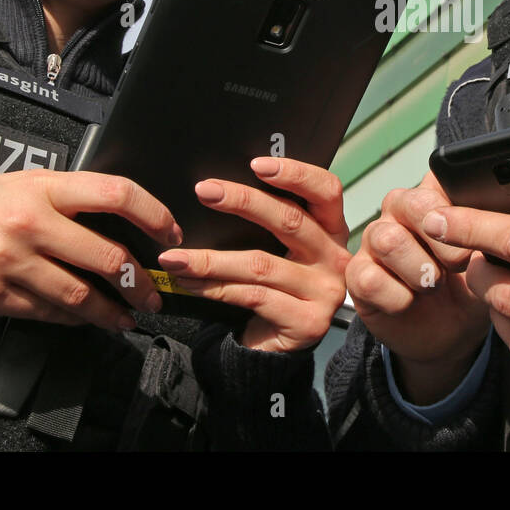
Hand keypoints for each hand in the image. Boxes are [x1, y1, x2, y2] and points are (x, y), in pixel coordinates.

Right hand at [0, 170, 181, 331]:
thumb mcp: (24, 184)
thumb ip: (70, 199)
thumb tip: (125, 222)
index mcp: (44, 186)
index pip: (116, 193)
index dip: (154, 214)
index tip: (171, 234)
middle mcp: (29, 222)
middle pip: (106, 256)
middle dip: (140, 282)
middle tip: (155, 294)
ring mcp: (11, 261)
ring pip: (80, 295)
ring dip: (112, 312)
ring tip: (128, 317)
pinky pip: (48, 312)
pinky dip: (73, 318)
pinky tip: (86, 319)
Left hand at [156, 157, 349, 353]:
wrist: (278, 346)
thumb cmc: (275, 286)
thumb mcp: (283, 249)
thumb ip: (272, 220)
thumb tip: (221, 185)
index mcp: (333, 229)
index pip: (327, 190)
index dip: (296, 173)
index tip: (256, 164)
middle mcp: (335, 258)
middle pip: (291, 220)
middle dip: (243, 201)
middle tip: (204, 191)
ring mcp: (325, 292)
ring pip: (261, 265)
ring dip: (211, 259)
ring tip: (174, 256)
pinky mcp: (307, 322)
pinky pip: (253, 297)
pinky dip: (215, 288)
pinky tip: (190, 282)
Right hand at [345, 171, 491, 403]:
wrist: (452, 331)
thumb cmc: (470, 283)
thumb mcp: (489, 258)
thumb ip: (489, 232)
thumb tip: (494, 218)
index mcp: (432, 196)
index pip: (438, 178)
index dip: (460, 212)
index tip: (478, 239)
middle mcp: (398, 210)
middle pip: (411, 202)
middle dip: (444, 242)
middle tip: (459, 266)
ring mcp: (374, 240)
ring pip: (388, 239)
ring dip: (420, 271)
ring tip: (433, 285)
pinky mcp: (357, 275)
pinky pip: (370, 279)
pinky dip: (398, 298)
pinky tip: (410, 302)